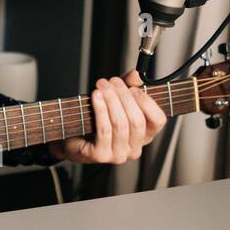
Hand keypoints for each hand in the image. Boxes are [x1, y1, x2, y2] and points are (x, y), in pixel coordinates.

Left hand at [48, 70, 167, 164]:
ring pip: (121, 124)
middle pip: (137, 121)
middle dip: (124, 97)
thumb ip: (128, 88)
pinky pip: (104, 130)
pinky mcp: (101, 156)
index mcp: (144, 137)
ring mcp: (118, 155)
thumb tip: (136, 73)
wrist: (71, 137)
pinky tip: (96, 97)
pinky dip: (100, 110)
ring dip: (111, 101)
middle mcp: (134, 149)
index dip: (147, 102)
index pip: (158, 121)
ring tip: (102, 85)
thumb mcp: (115, 102)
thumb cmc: (97, 120)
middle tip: (112, 81)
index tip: (133, 88)